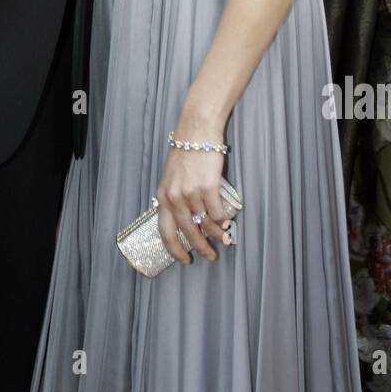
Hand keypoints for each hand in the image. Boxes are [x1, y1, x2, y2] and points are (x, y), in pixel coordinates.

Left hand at [156, 90, 231, 263]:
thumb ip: (174, 198)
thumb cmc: (185, 153)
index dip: (175, 250)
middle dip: (201, 248)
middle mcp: (174, 197)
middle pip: (188, 232)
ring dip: (216, 235)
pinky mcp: (208, 186)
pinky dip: (223, 221)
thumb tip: (187, 221)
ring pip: (205, 224)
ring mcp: (191, 192)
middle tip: (211, 256)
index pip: (165, 231)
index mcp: (163, 196)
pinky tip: (227, 224)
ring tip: (224, 240)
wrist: (196, 131)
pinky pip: (217, 212)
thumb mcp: (171, 177)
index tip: (185, 259)